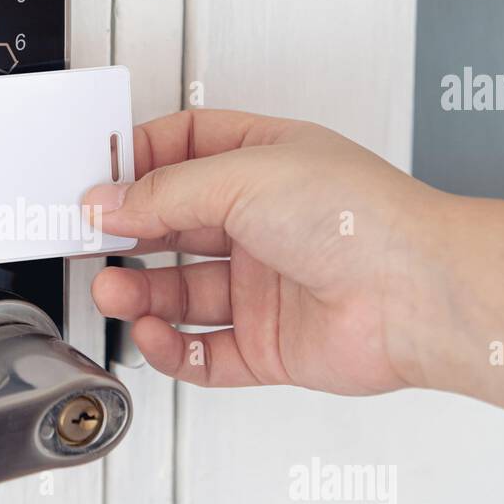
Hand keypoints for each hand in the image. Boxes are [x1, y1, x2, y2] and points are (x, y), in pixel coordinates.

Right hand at [83, 108, 440, 394]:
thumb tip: (108, 202)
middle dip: (126, 234)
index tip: (98, 182)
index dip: (137, 165)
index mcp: (264, 163)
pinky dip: (172, 348)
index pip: (182, 151)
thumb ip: (164, 193)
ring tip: (112, 290)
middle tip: (86, 240)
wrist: (417, 294)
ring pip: (180, 292)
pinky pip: (203, 351)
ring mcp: (264, 285)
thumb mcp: (243, 176)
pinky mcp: (268, 344)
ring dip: (138, 293)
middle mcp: (263, 223)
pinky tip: (155, 334)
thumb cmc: (361, 217)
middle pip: (172, 226)